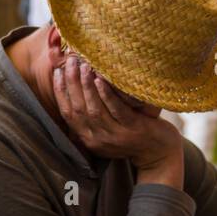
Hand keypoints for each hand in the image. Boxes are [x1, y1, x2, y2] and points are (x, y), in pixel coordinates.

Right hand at [52, 54, 180, 173]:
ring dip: (87, 87)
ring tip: (84, 66)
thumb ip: (90, 117)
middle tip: (71, 61)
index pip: (67, 113)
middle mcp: (98, 139)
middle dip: (72, 83)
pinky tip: (101, 79)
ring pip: (95, 111)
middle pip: (78, 109)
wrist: (158, 153)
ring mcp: (116, 136)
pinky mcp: (132, 129)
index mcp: (88, 138)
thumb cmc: (130, 135)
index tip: (58, 71)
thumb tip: (73, 87)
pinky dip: (107, 95)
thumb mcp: (106, 130)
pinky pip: (116, 110)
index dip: (60, 91)